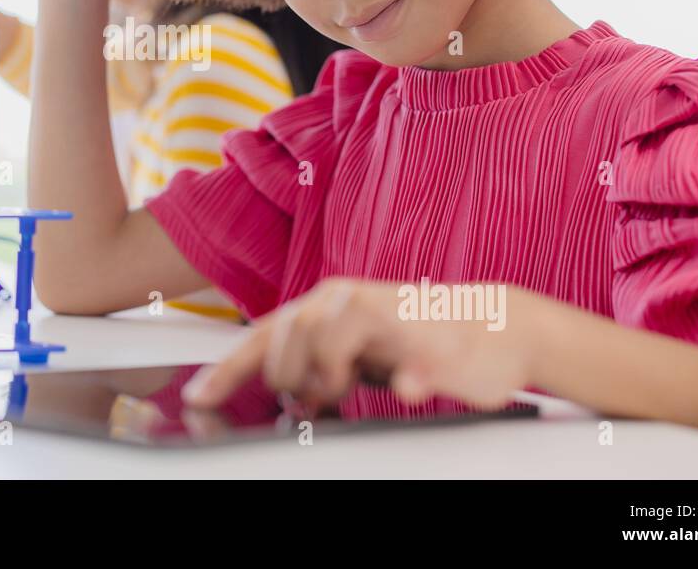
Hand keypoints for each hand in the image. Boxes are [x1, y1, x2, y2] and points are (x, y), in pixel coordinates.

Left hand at [181, 278, 545, 411]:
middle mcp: (347, 300)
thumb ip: (318, 370)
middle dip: (288, 375)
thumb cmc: (422, 341)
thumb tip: (286, 397)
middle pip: (285, 335)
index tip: (199, 396)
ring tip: (348, 386)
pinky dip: (403, 379)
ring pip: (325, 339)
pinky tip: (405, 384)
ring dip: (327, 376)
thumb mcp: (358, 357)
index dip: (229, 368)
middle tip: (317, 392)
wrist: (499, 330)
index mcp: (326, 305)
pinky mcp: (432, 343)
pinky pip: (407, 366)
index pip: (264, 335)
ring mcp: (388, 316)